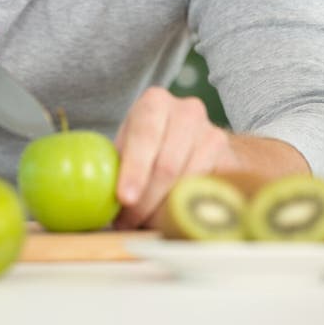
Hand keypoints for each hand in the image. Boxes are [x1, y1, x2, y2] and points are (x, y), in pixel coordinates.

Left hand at [113, 87, 240, 229]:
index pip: (145, 135)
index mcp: (155, 102)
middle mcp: (187, 111)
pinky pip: (209, 192)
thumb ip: (113, 165)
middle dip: (145, 200)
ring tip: (147, 221)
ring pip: (189, 182)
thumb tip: (93, 198)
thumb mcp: (129, 145)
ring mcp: (213, 134)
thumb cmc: (149, 146)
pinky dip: (188, 210)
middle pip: (167, 164)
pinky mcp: (230, 159)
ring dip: (165, 210)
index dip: (134, 169)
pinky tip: (173, 218)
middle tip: (129, 222)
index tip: (124, 198)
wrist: (194, 140)